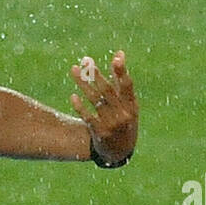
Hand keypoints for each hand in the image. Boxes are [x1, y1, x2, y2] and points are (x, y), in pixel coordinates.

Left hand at [69, 50, 137, 164]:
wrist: (120, 151)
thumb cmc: (124, 120)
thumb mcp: (128, 103)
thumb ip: (121, 80)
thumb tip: (119, 53)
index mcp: (132, 105)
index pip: (127, 86)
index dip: (122, 72)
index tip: (116, 58)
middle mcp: (123, 114)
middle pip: (107, 91)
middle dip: (95, 74)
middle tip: (85, 61)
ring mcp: (111, 124)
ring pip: (95, 100)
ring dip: (83, 84)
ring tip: (74, 70)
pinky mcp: (99, 133)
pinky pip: (88, 117)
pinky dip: (80, 106)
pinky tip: (73, 95)